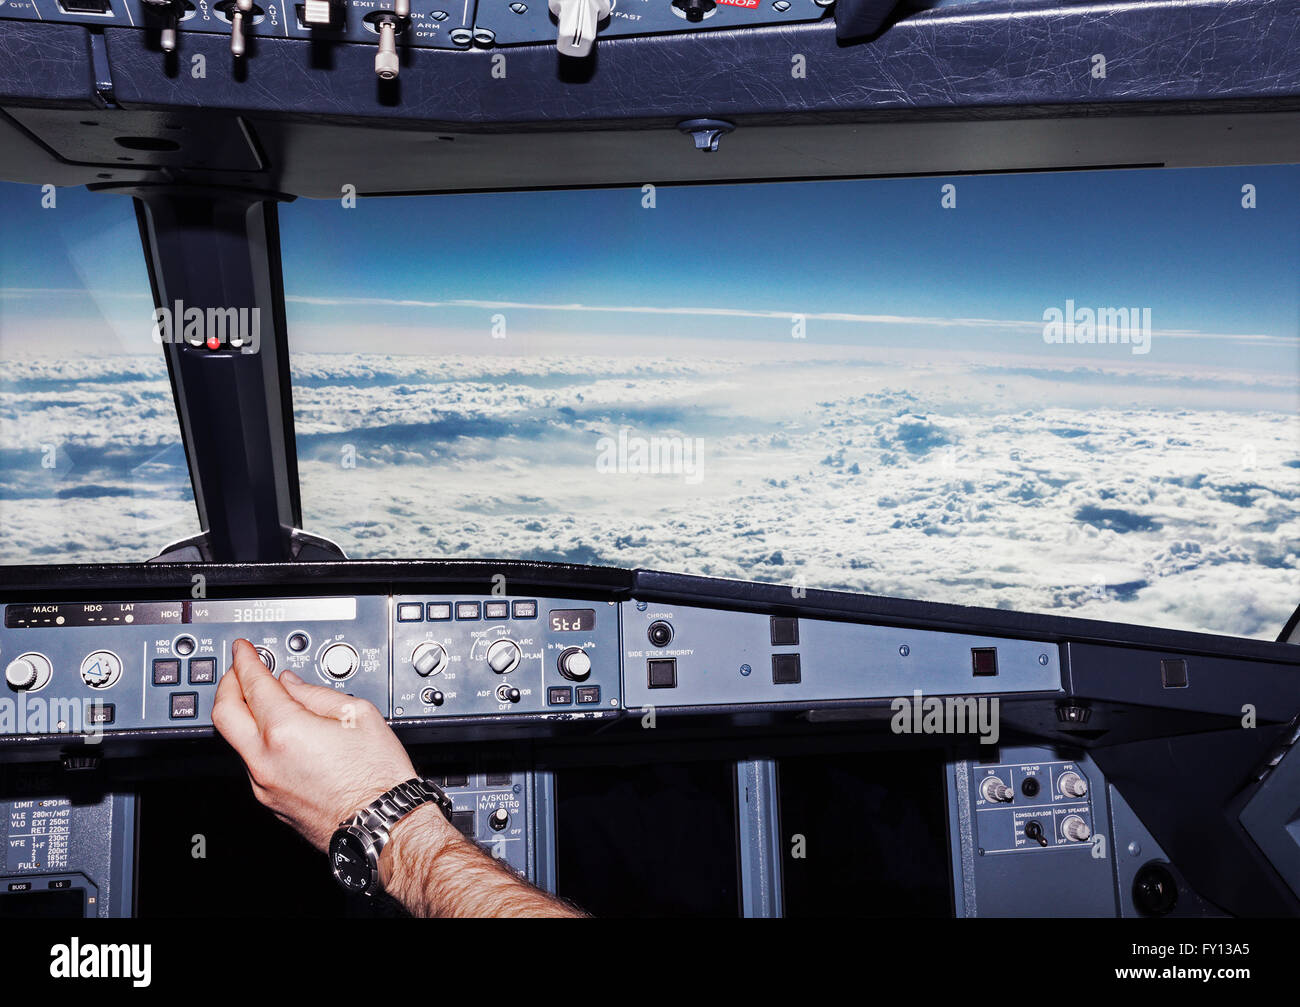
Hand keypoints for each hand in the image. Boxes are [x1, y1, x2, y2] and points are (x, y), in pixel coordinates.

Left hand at [212, 638, 417, 850]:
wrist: (382, 825)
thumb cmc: (378, 776)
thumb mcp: (358, 715)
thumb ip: (317, 694)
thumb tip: (292, 685)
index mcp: (285, 731)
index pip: (252, 684)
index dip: (246, 660)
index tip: (244, 650)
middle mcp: (265, 760)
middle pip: (224, 713)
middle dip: (228, 684)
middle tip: (239, 670)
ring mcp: (263, 784)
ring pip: (237, 741)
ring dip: (245, 716)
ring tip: (268, 703)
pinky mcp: (269, 802)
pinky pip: (254, 764)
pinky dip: (260, 743)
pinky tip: (282, 736)